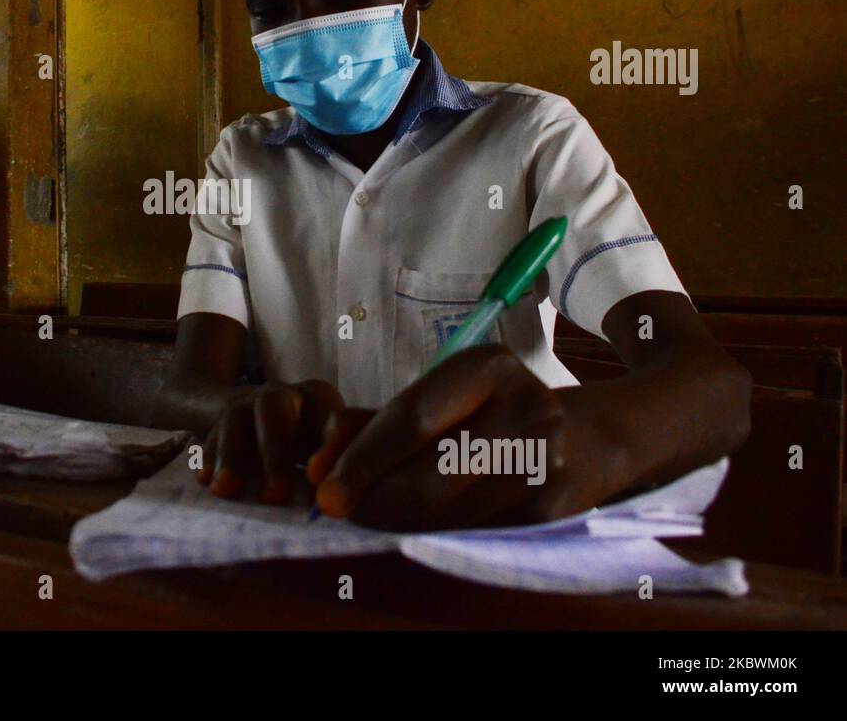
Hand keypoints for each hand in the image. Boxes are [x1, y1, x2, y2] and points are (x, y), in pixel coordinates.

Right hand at [195, 379, 365, 503]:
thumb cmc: (304, 440)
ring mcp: (245, 403)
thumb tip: (341, 500)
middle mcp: (282, 394)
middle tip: (275, 495)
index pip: (327, 417)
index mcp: (318, 398)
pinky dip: (208, 457)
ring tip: (225, 489)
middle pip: (274, 409)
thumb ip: (335, 465)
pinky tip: (205, 481)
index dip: (327, 444)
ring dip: (232, 457)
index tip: (320, 480)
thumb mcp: (326, 443)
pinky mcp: (217, 418)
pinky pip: (209, 433)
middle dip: (274, 453)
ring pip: (235, 419)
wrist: (255, 413)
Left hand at [306, 346, 625, 529]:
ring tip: (372, 515)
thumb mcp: (434, 399)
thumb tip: (317, 465)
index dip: (361, 458)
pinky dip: (435, 535)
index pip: (411, 419)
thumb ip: (368, 423)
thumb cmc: (485, 414)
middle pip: (428, 473)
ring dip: (399, 522)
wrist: (585, 439)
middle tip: (340, 508)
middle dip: (373, 498)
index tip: (322, 487)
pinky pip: (474, 533)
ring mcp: (547, 462)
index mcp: (490, 367)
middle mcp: (527, 408)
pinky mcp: (553, 509)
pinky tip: (415, 527)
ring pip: (449, 512)